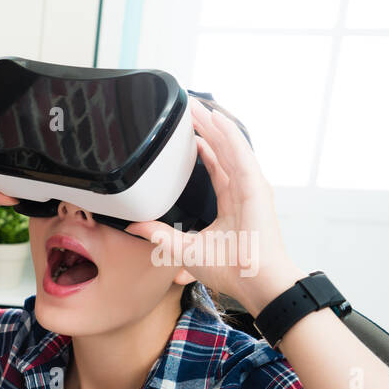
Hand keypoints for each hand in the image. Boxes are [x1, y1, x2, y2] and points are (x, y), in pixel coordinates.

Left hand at [124, 98, 303, 314]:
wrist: (253, 282)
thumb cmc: (230, 270)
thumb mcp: (183, 248)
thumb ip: (159, 234)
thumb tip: (133, 226)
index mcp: (230, 202)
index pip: (216, 166)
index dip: (202, 148)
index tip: (187, 134)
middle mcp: (242, 190)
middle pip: (222, 150)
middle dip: (205, 128)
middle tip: (189, 108)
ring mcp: (251, 186)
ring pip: (230, 146)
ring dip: (213, 125)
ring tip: (198, 106)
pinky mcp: (255, 187)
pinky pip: (239, 154)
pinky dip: (227, 136)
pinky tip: (216, 120)